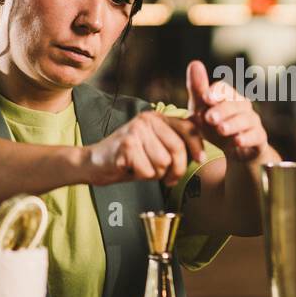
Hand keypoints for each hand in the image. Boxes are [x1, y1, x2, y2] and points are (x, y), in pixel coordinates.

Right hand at [83, 110, 205, 186]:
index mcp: (156, 117)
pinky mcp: (126, 145)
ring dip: (156, 174)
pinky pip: (147, 171)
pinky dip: (141, 177)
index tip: (200, 159)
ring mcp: (136, 130)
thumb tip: (201, 149)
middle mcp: (147, 119)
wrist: (94, 163)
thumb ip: (174, 144)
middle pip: (177, 148)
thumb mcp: (155, 148)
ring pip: (163, 162)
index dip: (197, 145)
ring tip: (143, 168)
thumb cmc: (129, 159)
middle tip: (169, 179)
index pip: (187, 128)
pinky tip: (131, 169)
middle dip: (177, 169)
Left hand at [186, 61, 269, 163]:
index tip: (205, 98)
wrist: (235, 152)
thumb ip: (197, 89)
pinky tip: (237, 141)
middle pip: (234, 104)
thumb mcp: (201, 110)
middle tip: (209, 117)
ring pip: (246, 119)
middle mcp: (242, 106)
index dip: (216, 93)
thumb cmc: (214, 127)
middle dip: (222, 110)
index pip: (224, 89)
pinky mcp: (259, 138)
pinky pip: (256, 136)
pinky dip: (247, 138)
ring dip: (233, 124)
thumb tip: (194, 62)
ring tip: (221, 129)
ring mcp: (252, 122)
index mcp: (228, 96)